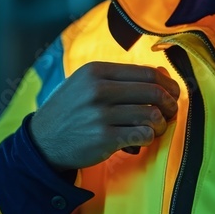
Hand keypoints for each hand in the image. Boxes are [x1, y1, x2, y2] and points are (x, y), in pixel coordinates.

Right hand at [28, 62, 180, 172]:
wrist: (42, 141)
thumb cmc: (70, 111)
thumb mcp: (86, 84)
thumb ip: (121, 78)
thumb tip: (162, 72)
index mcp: (97, 71)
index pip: (147, 72)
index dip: (167, 83)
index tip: (173, 93)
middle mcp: (99, 89)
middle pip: (154, 92)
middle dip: (169, 104)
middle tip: (169, 113)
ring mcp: (101, 114)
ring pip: (152, 114)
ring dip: (161, 124)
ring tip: (155, 128)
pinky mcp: (104, 138)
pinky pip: (143, 135)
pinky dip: (149, 138)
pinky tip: (141, 140)